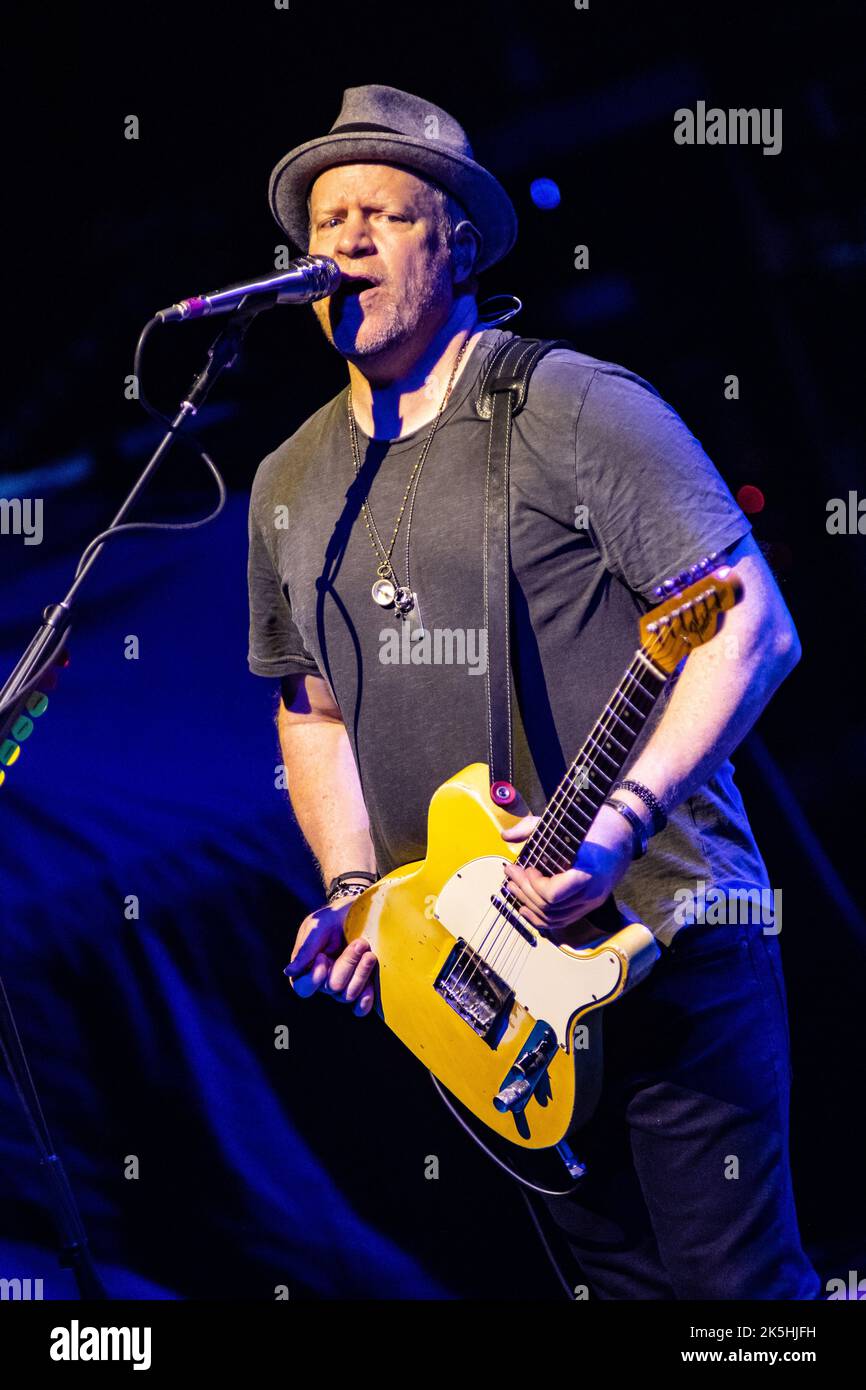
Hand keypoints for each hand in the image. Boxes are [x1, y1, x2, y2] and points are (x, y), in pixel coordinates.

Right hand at [284, 897, 377, 1016]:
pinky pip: (360, 1008)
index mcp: (308, 969)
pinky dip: (365, 1001)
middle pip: (332, 987)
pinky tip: (371, 988)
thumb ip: (305, 948)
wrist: (361, 910)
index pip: (303, 988)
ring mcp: (344, 986)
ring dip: (361, 973)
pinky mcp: (362, 988)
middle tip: (359, 943)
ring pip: (348, 995)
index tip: (323, 957)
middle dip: (346, 964)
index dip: (313, 978)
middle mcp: (324, 981)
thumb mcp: (317, 926)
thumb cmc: (333, 918)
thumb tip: (290, 972)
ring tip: (369, 954)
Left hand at [499, 803, 638, 940]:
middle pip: (550, 908)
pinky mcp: (589, 904)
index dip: (533, 884)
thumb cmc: (595, 824)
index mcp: (589, 873)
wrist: (623, 831)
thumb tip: (506, 836)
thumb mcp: (563, 821)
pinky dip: (541, 918)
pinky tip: (525, 908)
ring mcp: (592, 902)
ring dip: (529, 904)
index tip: (526, 867)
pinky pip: (563, 920)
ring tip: (513, 887)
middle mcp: (592, 893)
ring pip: (554, 918)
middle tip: (510, 873)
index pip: (553, 894)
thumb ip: (531, 828)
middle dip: (524, 890)